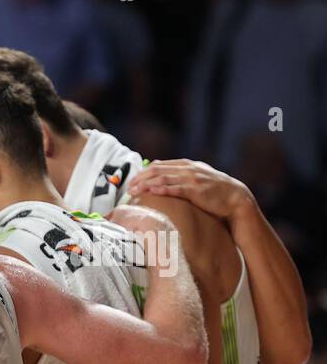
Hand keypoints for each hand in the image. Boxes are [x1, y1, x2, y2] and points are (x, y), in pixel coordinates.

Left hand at [127, 160, 255, 221]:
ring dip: (146, 185)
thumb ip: (178, 172)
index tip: (131, 182)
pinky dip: (163, 189)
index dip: (142, 173)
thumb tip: (156, 166)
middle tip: (128, 188)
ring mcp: (192, 179)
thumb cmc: (213, 190)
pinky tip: (152, 191)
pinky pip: (177, 189)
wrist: (235, 198)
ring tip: (134, 191)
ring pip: (164, 179)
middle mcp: (188, 169)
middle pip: (157, 171)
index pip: (158, 166)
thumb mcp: (195, 175)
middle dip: (140, 179)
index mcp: (185, 165)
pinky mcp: (197, 191)